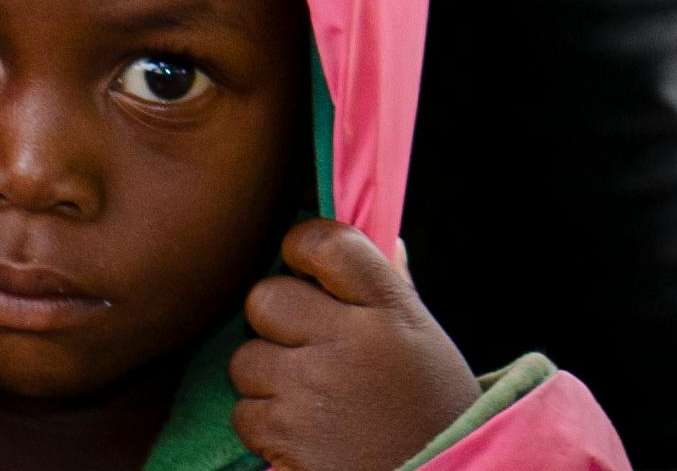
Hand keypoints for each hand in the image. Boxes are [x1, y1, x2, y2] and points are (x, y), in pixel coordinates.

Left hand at [231, 222, 477, 470]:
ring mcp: (311, 390)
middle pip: (265, 298)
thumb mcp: (425, 339)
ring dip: (266, 376)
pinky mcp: (285, 438)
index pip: (327, 243)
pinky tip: (300, 427)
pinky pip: (243, 413)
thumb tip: (381, 240)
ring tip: (304, 391)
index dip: (303, 245)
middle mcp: (348, 341)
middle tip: (299, 338)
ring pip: (245, 359)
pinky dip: (264, 423)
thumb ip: (393, 288)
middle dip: (274, 318)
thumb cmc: (433, 407)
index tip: (305, 264)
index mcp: (389, 308)